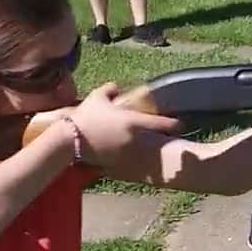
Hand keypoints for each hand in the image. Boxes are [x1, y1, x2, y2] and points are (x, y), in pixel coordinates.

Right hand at [65, 84, 182, 165]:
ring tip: (138, 146)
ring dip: (143, 147)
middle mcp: (133, 139)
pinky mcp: (117, 162)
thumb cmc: (84, 116)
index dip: (173, 124)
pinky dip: (130, 155)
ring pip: (141, 150)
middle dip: (156, 137)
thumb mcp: (97, 98)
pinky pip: (128, 158)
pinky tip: (124, 152)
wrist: (69, 140)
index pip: (160, 123)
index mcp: (132, 121)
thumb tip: (116, 88)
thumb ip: (109, 90)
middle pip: (152, 139)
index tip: (181, 125)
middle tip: (160, 136)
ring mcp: (126, 153)